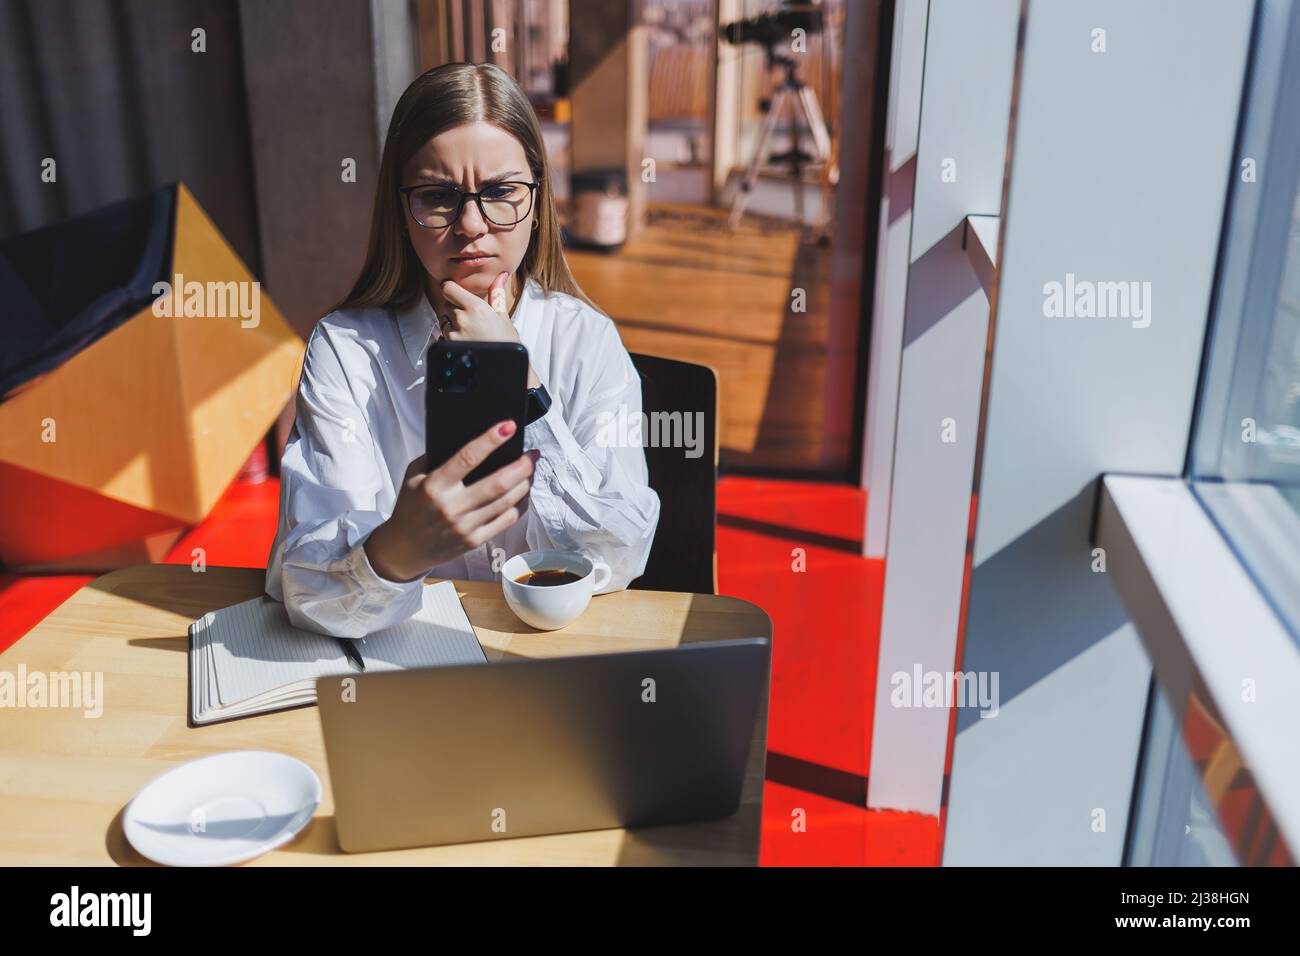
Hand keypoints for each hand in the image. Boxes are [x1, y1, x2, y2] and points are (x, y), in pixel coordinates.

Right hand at [364, 420, 536, 582]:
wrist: (404, 548)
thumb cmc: (410, 507)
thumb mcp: (413, 477)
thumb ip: (438, 458)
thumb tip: (471, 439)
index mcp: (434, 486)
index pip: (467, 457)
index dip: (491, 440)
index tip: (508, 426)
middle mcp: (451, 507)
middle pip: (498, 483)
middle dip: (522, 465)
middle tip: (532, 453)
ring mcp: (465, 526)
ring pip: (507, 502)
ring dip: (525, 483)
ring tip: (531, 470)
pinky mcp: (474, 541)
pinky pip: (506, 521)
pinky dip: (520, 505)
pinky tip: (523, 494)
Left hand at [434, 272, 541, 387]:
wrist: (505, 371)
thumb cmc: (507, 345)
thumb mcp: (504, 319)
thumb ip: (497, 295)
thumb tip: (501, 276)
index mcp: (476, 308)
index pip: (448, 288)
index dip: (450, 289)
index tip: (455, 293)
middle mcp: (461, 320)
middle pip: (447, 305)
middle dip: (456, 310)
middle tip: (472, 322)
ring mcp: (453, 335)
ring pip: (444, 322)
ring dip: (453, 327)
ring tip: (471, 337)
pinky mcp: (447, 349)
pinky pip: (443, 339)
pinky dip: (450, 342)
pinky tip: (467, 347)